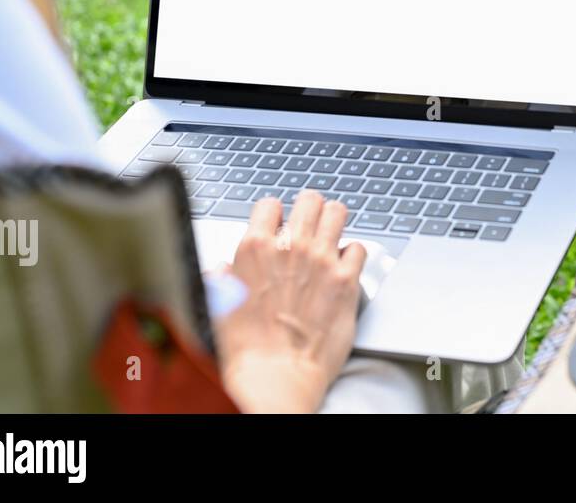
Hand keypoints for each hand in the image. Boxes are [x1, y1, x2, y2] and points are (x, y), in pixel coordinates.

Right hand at [214, 192, 366, 412]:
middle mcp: (290, 247)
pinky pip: (358, 248)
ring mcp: (322, 260)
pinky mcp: (347, 280)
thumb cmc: (246, 347)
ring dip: (334, 223)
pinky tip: (344, 268)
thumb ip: (222, 276)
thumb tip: (224, 269)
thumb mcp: (217, 303)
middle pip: (309, 200)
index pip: (270, 204)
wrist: (275, 375)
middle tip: (310, 225)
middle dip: (309, 210)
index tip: (278, 225)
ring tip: (331, 236)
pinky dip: (352, 255)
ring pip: (337, 212)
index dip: (275, 215)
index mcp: (255, 248)